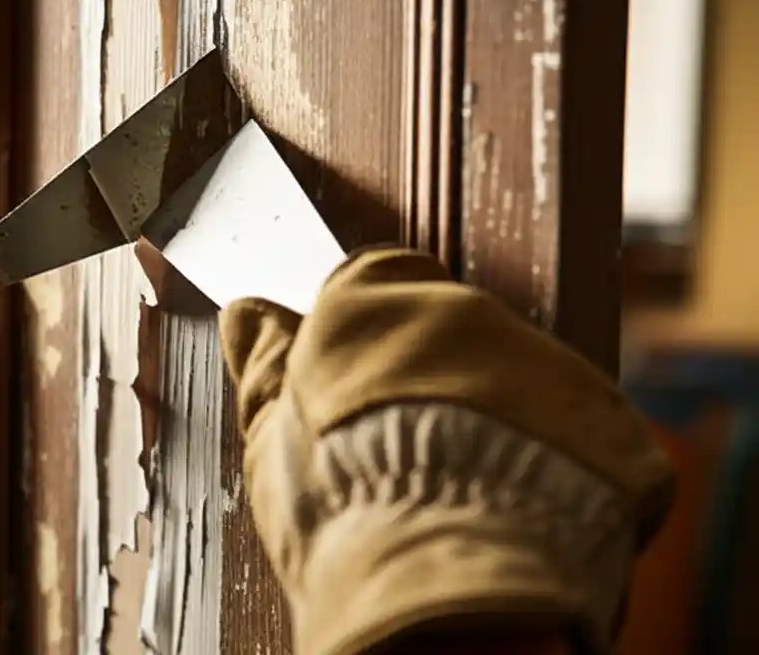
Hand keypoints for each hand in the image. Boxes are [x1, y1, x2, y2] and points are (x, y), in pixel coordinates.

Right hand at [219, 247, 672, 654]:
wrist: (441, 574)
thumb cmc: (342, 504)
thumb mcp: (272, 431)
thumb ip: (264, 362)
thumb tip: (247, 313)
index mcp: (372, 303)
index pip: (375, 284)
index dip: (365, 340)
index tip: (359, 390)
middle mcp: (464, 312)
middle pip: (452, 332)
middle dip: (435, 380)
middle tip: (407, 451)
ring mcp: (544, 361)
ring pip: (517, 380)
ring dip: (499, 420)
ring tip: (464, 491)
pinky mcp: (610, 422)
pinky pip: (583, 437)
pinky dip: (559, 468)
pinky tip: (518, 511)